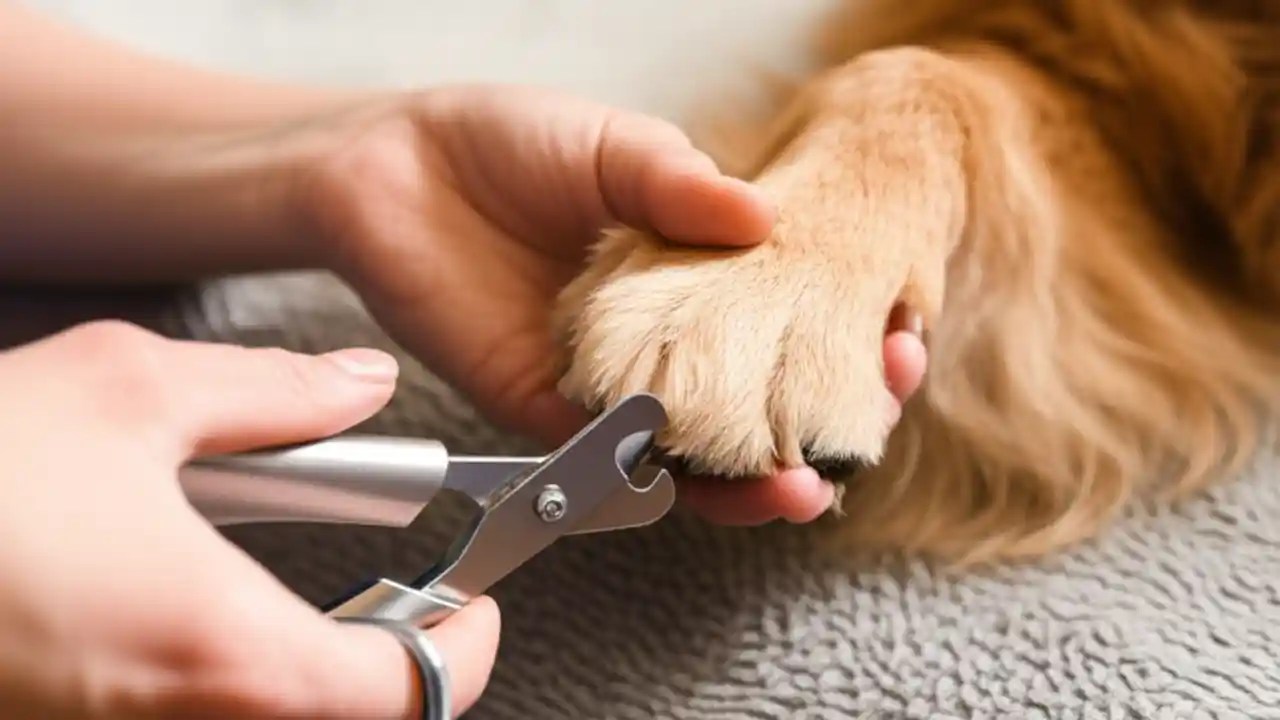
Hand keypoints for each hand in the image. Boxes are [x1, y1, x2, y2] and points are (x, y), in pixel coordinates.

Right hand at [0, 320, 497, 718]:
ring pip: (272, 719)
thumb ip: (270, 393)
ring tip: (320, 604)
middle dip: (397, 665)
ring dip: (313, 669)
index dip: (467, 647)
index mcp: (223, 653)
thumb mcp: (127, 394)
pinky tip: (195, 610)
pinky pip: (191, 709)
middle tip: (406, 605)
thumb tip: (356, 385)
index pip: (412, 691)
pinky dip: (229, 672)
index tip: (478, 604)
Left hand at [297, 85, 927, 524]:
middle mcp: (665, 336)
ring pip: (696, 450)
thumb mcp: (611, 145)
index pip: (793, 317)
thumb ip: (678, 182)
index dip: (851, 335)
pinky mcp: (549, 412)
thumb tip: (764, 218)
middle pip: (758, 397)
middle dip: (823, 420)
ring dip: (754, 479)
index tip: (902, 336)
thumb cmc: (506, 142)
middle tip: (873, 422)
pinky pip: (609, 466)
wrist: (395, 168)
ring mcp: (610, 381)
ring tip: (804, 488)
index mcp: (697, 268)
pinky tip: (704, 485)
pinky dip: (659, 483)